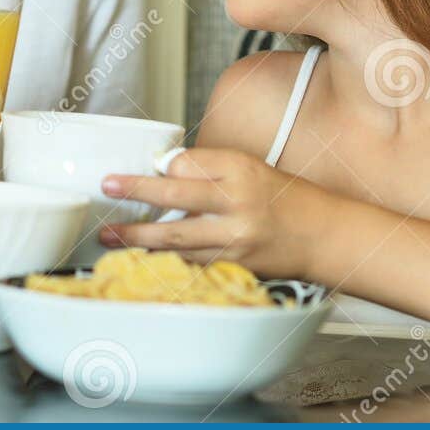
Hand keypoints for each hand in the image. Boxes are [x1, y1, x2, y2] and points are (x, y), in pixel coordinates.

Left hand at [98, 147, 336, 278]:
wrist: (322, 235)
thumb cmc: (282, 197)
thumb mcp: (249, 167)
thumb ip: (207, 167)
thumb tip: (162, 168)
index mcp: (240, 171)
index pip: (188, 163)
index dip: (161, 167)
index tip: (139, 170)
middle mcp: (237, 203)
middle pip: (177, 195)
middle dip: (137, 191)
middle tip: (107, 187)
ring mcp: (236, 239)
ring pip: (178, 238)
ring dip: (139, 238)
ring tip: (109, 237)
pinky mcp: (235, 266)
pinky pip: (192, 263)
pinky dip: (165, 262)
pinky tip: (140, 262)